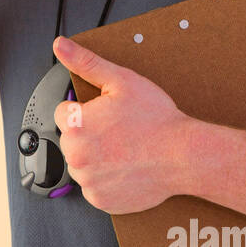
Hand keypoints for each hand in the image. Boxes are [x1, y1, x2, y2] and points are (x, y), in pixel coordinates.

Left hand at [52, 36, 191, 212]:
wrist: (183, 155)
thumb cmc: (156, 120)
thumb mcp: (121, 80)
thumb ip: (85, 62)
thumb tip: (62, 46)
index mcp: (75, 125)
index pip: (63, 113)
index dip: (85, 111)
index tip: (105, 115)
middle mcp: (76, 155)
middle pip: (70, 140)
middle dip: (89, 134)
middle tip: (118, 132)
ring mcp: (87, 181)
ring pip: (82, 164)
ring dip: (96, 158)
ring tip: (124, 149)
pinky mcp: (100, 200)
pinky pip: (94, 187)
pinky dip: (106, 180)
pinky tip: (125, 167)